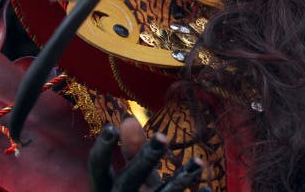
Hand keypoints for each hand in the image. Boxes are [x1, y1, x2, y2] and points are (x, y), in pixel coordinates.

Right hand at [89, 117, 206, 191]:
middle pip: (128, 181)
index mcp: (105, 190)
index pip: (97, 168)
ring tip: (199, 162)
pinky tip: (207, 187)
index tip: (112, 126)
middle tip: (162, 136)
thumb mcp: (134, 179)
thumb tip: (127, 119)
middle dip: (144, 159)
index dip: (103, 149)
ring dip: (179, 179)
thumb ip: (132, 151)